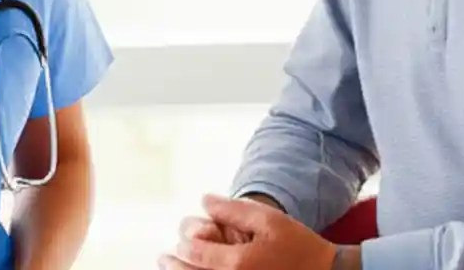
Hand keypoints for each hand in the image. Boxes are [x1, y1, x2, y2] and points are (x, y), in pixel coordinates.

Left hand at [160, 195, 336, 269]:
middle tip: (163, 259)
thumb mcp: (268, 220)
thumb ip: (233, 209)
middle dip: (175, 267)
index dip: (185, 245)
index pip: (196, 254)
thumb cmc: (299, 247)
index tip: (180, 240)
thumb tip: (205, 201)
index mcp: (237, 263)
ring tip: (173, 268)